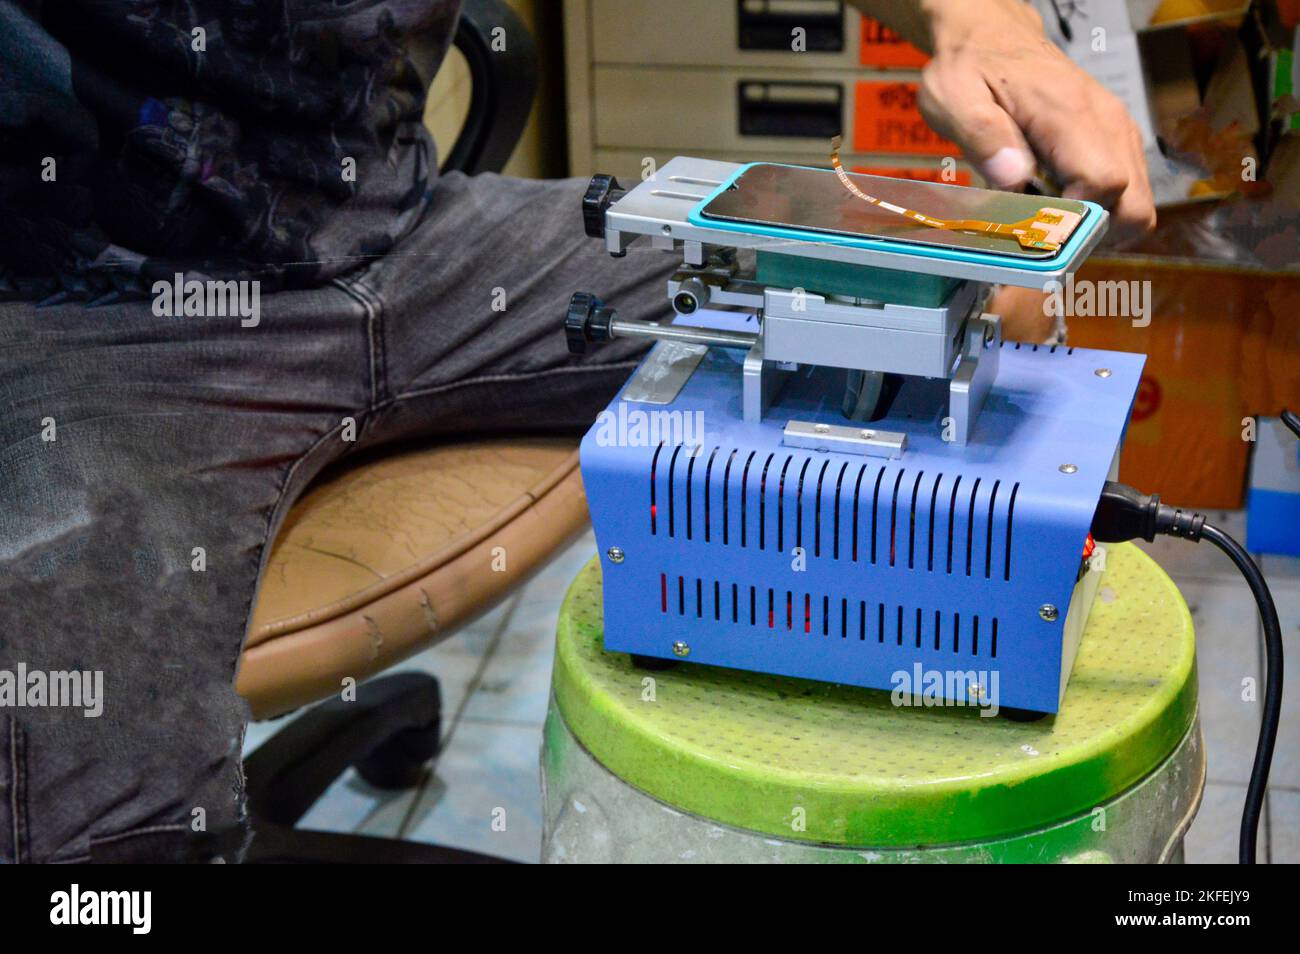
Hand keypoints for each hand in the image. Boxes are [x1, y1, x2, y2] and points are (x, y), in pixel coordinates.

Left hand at [871, 0, 1156, 238]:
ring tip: (1047, 216)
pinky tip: (1056, 201)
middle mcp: (1107, 123)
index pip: (1104, 183)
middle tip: (1046, 233)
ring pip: (1136, 205)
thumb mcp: (954, 98)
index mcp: (1069, 114)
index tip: (1037, 224)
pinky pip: (1127, 192)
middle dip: (1094, 235)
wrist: (993, 35)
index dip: (1074, 218)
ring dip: (1096, 226)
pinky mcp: (1115, 140)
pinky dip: (1098, 210)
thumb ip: (983, 138)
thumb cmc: (971, 67)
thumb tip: (1013, 179)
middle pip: (1134, 206)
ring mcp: (1117, 132)